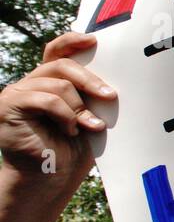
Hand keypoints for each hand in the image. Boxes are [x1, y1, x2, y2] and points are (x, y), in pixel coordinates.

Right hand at [0, 33, 115, 221]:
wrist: (49, 180)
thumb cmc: (72, 152)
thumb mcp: (89, 117)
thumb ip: (92, 97)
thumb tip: (115, 81)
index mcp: (48, 83)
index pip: (55, 51)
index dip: (72, 40)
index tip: (94, 41)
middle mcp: (30, 84)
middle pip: (61, 64)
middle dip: (90, 80)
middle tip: (111, 96)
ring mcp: (16, 93)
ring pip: (56, 84)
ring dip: (79, 106)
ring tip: (90, 126)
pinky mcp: (8, 105)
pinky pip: (45, 99)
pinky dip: (64, 114)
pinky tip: (71, 130)